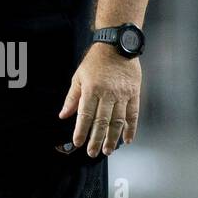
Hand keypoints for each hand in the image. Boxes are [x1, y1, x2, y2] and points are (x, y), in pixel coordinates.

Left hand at [59, 42, 141, 156]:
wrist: (117, 45)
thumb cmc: (96, 61)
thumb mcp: (79, 76)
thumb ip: (72, 98)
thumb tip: (64, 115)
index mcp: (92, 89)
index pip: (85, 115)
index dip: (81, 131)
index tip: (78, 142)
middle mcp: (107, 94)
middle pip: (102, 122)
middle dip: (96, 139)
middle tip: (93, 152)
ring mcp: (122, 94)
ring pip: (118, 121)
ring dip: (113, 138)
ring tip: (108, 150)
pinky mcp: (134, 93)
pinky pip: (133, 114)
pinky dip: (131, 128)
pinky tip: (127, 139)